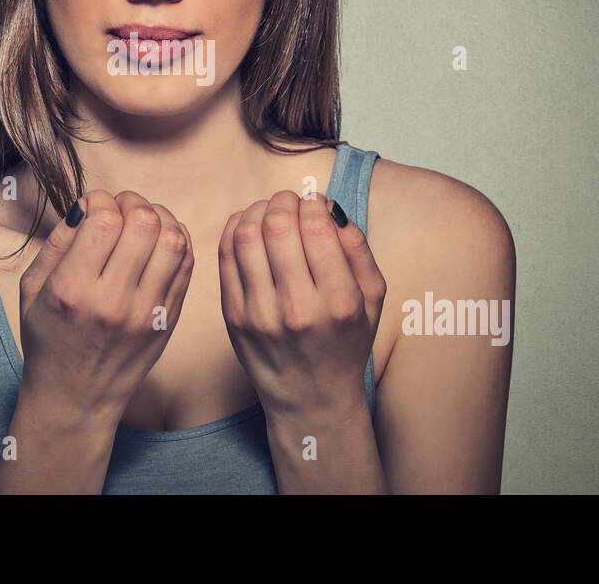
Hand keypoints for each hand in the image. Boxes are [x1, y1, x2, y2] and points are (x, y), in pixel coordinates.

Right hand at [17, 190, 194, 421]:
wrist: (75, 397)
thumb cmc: (48, 339)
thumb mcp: (32, 289)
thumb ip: (57, 242)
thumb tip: (87, 204)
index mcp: (71, 291)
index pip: (104, 221)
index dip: (102, 200)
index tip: (94, 205)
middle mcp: (112, 302)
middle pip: (143, 224)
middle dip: (133, 202)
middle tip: (122, 207)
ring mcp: (146, 313)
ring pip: (173, 240)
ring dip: (160, 217)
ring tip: (143, 219)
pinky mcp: (167, 320)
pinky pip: (186, 265)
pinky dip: (178, 240)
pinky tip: (159, 239)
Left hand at [217, 190, 384, 418]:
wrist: (311, 398)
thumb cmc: (346, 343)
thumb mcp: (373, 300)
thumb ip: (358, 248)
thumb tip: (329, 206)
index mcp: (339, 303)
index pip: (316, 229)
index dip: (313, 203)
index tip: (314, 202)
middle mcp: (298, 309)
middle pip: (278, 226)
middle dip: (283, 200)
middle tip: (289, 200)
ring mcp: (260, 315)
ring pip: (246, 236)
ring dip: (258, 209)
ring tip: (270, 210)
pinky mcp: (233, 317)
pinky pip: (225, 256)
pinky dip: (235, 229)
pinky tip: (249, 226)